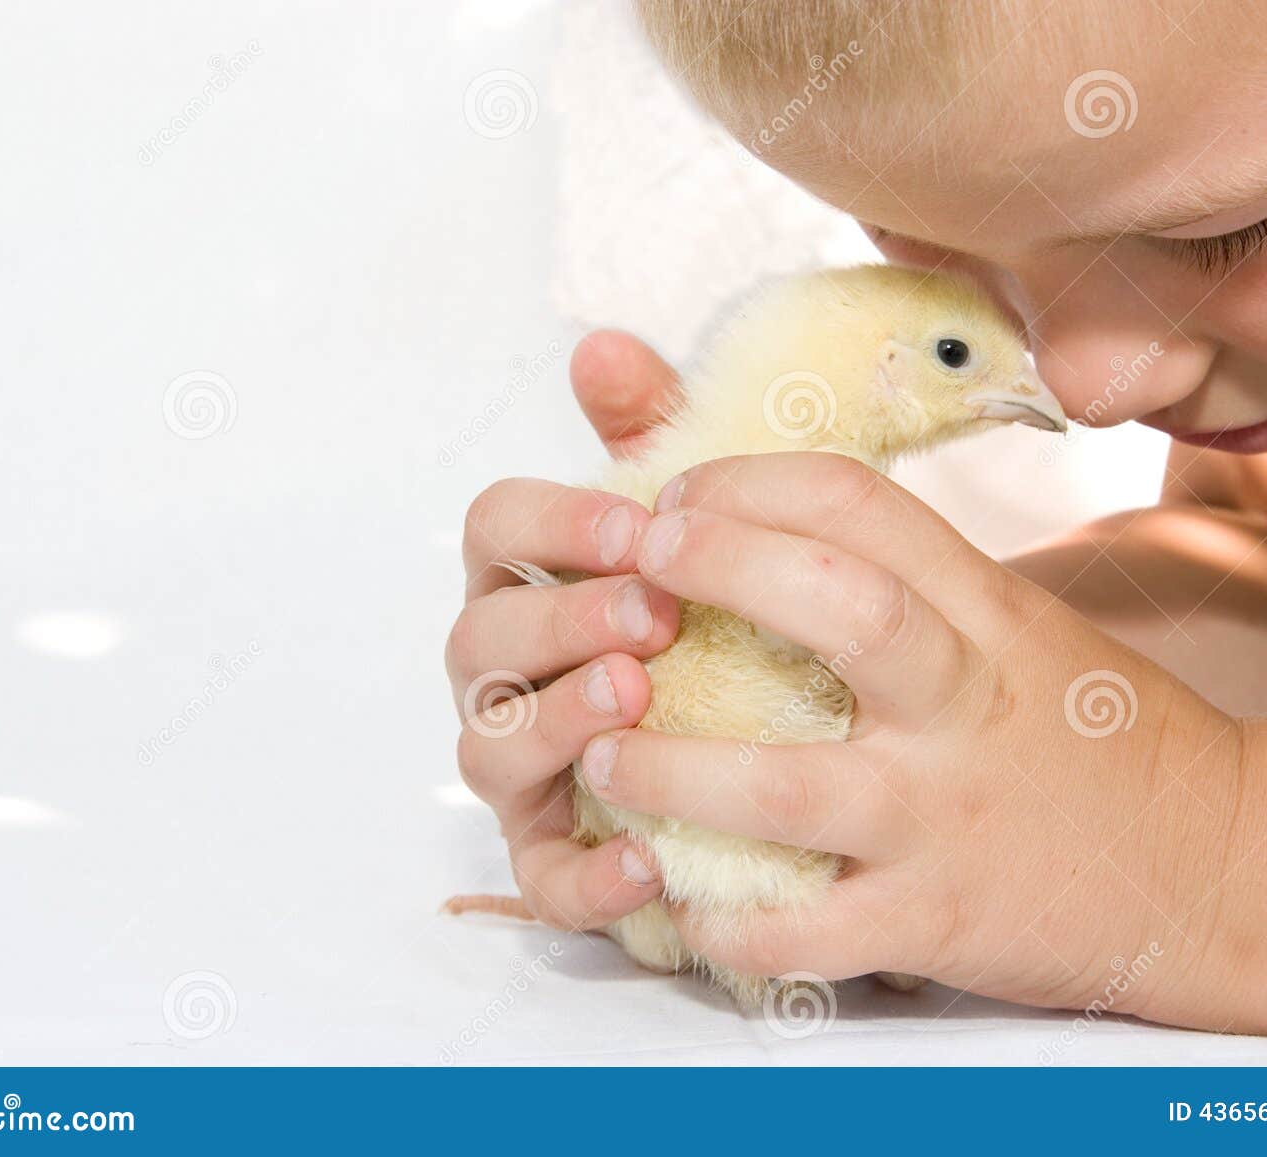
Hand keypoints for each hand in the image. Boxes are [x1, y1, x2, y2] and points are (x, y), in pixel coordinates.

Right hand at [446, 331, 683, 928]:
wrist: (787, 754)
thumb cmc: (712, 625)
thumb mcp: (695, 531)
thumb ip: (652, 437)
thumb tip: (603, 343)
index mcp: (534, 582)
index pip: (494, 531)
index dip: (554, 523)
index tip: (641, 523)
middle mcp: (509, 674)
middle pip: (479, 638)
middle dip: (560, 618)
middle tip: (655, 613)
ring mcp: (526, 771)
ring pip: (489, 749)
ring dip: (559, 719)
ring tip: (640, 696)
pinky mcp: (560, 858)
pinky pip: (546, 879)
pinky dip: (589, 875)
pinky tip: (650, 860)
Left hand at [581, 451, 1247, 1021]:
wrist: (1215, 866)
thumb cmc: (1093, 732)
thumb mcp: (1017, 626)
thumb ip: (913, 582)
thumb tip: (773, 530)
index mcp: (983, 612)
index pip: (860, 505)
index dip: (750, 482)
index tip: (679, 494)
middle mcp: (964, 701)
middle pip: (834, 606)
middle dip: (717, 568)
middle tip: (631, 566)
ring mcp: (947, 813)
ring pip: (783, 786)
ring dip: (669, 771)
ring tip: (601, 759)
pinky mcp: (936, 921)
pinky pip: (803, 932)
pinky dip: (724, 922)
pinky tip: (674, 896)